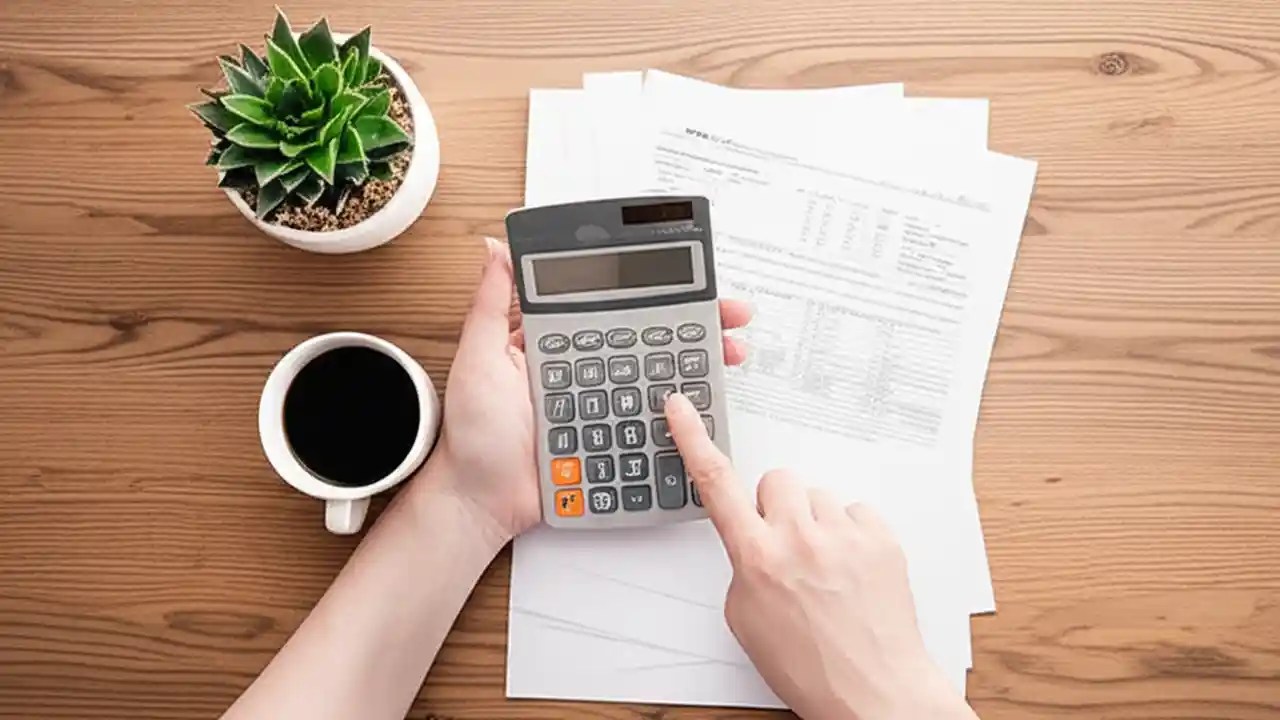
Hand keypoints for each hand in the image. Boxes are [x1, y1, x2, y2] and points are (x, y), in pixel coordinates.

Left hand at [422, 238, 753, 541]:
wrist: (478, 501)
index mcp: (553, 343)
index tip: (682, 278)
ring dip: (696, 363)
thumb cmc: (472, 433)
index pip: (610, 306)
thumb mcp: (478, 358)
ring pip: (657, 376)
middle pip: (646, 338)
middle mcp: (583, 370)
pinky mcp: (611, 439)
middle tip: (729, 315)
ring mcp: (600, 405)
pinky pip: (652, 422)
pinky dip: (683, 412)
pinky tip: (707, 402)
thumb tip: (496, 249)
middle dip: (692, 323)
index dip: (648, 291)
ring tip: (729, 352)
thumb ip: (489, 305)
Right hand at [663, 394, 976, 719]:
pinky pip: (855, 510)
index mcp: (756, 558)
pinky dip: (851, 533)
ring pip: (817, 495)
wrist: (872, 692)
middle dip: (776, 504)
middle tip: (786, 543)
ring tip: (826, 567)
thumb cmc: (809, 666)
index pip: (715, 483)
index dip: (692, 439)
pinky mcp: (880, 538)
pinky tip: (852, 568)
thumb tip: (755, 537)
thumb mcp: (745, 619)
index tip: (682, 408)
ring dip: (816, 521)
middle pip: (776, 479)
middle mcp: (798, 539)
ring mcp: (843, 535)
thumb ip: (743, 565)